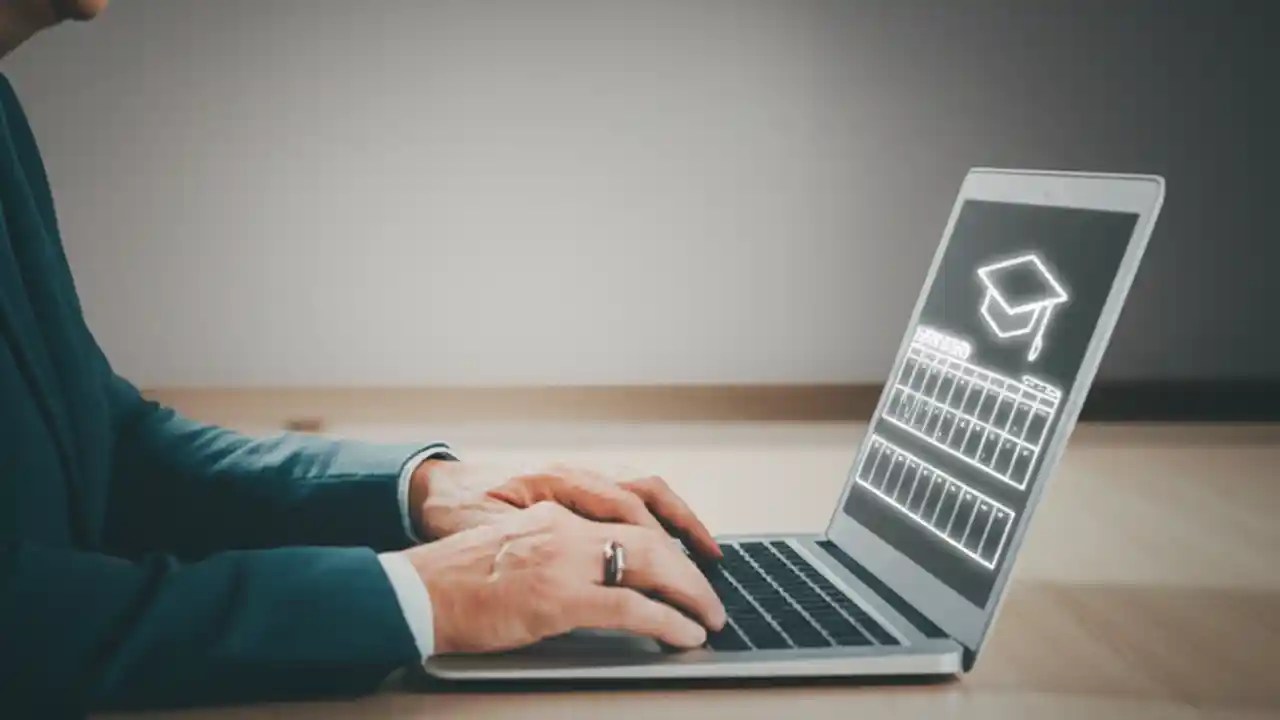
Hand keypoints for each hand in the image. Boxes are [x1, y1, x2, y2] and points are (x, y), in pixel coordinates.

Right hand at [396, 501, 726, 653]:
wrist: (414, 591)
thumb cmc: (455, 580)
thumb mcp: (513, 548)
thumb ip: (554, 552)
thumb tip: (593, 579)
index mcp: (554, 511)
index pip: (628, 516)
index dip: (668, 538)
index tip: (690, 559)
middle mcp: (565, 525)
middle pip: (649, 536)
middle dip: (688, 568)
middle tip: (710, 596)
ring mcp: (564, 559)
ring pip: (650, 564)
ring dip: (689, 592)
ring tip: (708, 616)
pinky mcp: (559, 597)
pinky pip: (631, 607)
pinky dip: (667, 621)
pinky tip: (684, 635)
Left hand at [409, 460, 722, 559]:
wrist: (433, 489)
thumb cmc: (455, 512)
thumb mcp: (489, 531)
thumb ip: (534, 541)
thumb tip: (577, 558)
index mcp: (555, 480)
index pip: (623, 511)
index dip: (656, 549)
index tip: (679, 584)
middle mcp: (574, 473)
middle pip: (645, 495)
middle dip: (683, 535)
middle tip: (709, 575)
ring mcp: (578, 478)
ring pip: (644, 491)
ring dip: (678, 521)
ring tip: (706, 555)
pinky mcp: (577, 489)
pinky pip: (629, 497)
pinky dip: (658, 517)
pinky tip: (671, 540)